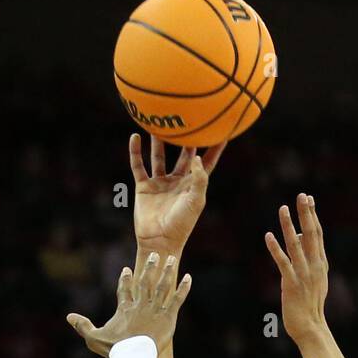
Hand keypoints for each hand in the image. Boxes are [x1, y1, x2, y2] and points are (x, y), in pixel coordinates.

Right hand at [67, 252, 191, 356]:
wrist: (134, 355)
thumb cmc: (114, 348)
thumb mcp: (94, 337)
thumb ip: (82, 326)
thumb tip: (68, 317)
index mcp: (125, 308)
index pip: (124, 289)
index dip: (125, 279)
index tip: (127, 269)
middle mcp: (140, 304)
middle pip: (145, 281)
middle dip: (150, 267)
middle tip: (155, 255)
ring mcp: (155, 309)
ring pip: (161, 286)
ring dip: (166, 271)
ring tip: (170, 259)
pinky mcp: (168, 316)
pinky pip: (177, 299)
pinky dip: (183, 288)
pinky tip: (188, 277)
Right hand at [131, 133, 224, 254]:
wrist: (159, 240)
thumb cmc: (181, 224)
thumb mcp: (195, 201)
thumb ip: (198, 178)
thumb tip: (196, 156)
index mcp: (193, 185)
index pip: (207, 162)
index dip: (214, 147)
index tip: (222, 130)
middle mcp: (177, 181)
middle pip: (183, 154)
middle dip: (185, 138)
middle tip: (186, 117)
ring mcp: (160, 183)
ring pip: (159, 156)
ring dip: (158, 141)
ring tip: (158, 122)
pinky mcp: (144, 187)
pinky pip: (138, 165)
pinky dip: (135, 152)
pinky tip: (135, 137)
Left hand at [265, 193, 328, 345]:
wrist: (310, 327)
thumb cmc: (309, 303)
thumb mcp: (313, 278)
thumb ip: (308, 257)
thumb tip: (299, 236)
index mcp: (321, 263)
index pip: (318, 234)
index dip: (313, 216)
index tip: (309, 198)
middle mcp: (314, 266)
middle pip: (311, 235)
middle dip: (306, 214)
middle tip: (302, 195)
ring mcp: (303, 274)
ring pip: (296, 245)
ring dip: (289, 226)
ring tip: (283, 209)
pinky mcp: (291, 283)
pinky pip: (282, 262)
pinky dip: (275, 248)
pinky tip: (268, 236)